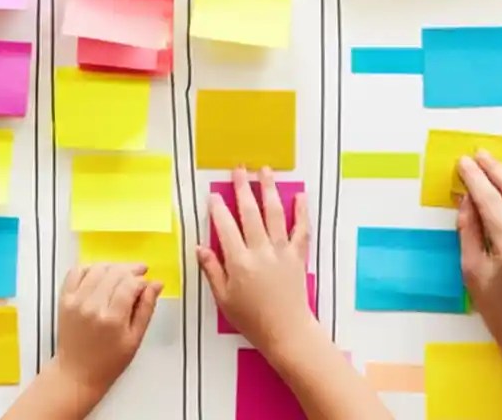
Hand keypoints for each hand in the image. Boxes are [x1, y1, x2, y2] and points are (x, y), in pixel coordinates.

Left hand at [53, 263, 161, 397]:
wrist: (77, 372)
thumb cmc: (110, 361)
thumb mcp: (135, 339)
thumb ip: (147, 309)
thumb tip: (156, 283)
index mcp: (113, 319)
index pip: (130, 284)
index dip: (142, 280)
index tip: (146, 285)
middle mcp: (92, 306)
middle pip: (115, 272)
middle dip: (130, 270)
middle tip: (138, 274)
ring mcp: (75, 301)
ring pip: (97, 268)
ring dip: (112, 267)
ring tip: (121, 275)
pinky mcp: (64, 299)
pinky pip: (76, 271)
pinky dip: (90, 268)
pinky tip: (99, 275)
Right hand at [196, 167, 316, 357]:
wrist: (286, 332)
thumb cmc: (252, 320)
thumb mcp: (224, 298)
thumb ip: (212, 270)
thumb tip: (200, 248)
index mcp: (239, 261)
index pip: (225, 227)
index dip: (218, 208)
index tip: (214, 194)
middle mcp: (260, 251)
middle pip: (250, 212)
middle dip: (242, 189)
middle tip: (238, 170)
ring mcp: (281, 251)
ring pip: (274, 214)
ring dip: (269, 190)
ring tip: (264, 171)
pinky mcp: (298, 256)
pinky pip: (300, 230)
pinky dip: (301, 212)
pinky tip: (300, 196)